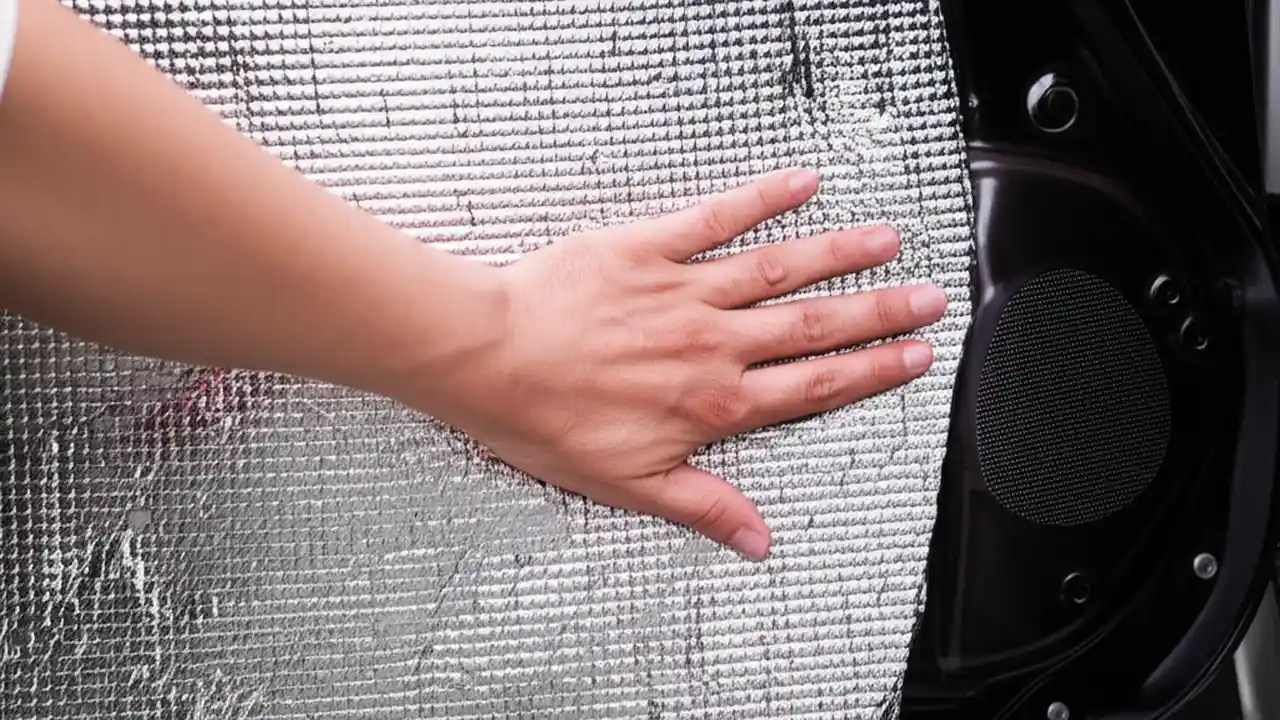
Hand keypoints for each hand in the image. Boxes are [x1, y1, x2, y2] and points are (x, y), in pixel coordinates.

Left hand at [420, 169, 946, 559]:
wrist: (489, 360)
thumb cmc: (548, 422)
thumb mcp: (630, 484)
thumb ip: (705, 507)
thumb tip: (759, 541)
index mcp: (713, 403)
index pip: (812, 386)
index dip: (870, 372)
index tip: (911, 356)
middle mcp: (712, 344)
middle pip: (814, 326)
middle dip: (877, 312)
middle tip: (928, 297)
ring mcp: (685, 292)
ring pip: (779, 270)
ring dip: (837, 255)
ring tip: (885, 242)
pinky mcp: (648, 249)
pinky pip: (714, 219)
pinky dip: (759, 199)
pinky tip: (799, 184)